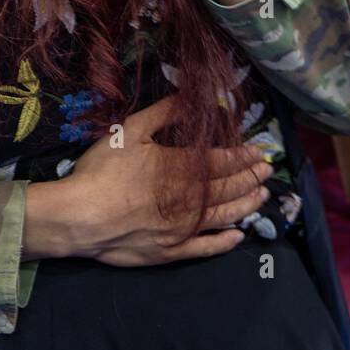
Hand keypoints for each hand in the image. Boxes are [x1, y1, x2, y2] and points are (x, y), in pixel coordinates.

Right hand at [23, 98, 271, 265]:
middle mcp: (191, 200)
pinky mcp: (172, 252)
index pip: (224, 161)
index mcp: (183, 169)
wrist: (80, 216)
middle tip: (268, 171)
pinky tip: (238, 237)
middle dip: (252, 177)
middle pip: (230, 188)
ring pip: (225, 216)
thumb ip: (164, 113)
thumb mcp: (131, 130)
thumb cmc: (105, 171)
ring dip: (247, 205)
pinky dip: (225, 242)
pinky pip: (206, 249)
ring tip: (262, 196)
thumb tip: (190, 97)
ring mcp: (184, 230)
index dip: (244, 156)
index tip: (260, 152)